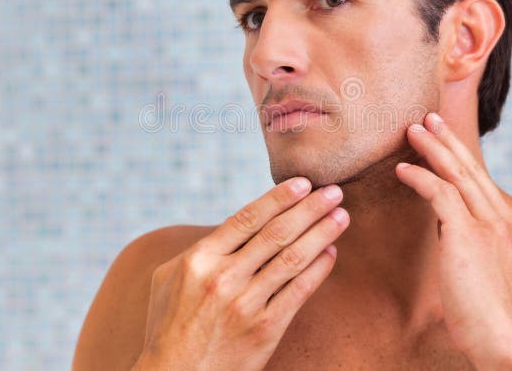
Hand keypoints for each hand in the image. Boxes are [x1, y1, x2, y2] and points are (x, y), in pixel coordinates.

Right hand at [133, 178, 348, 370]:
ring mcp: (246, 304)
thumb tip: (240, 225)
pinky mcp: (265, 329)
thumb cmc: (170, 323)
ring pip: (292, 258)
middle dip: (310, 208)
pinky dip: (319, 269)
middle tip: (334, 190)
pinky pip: (299, 291)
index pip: (248, 218)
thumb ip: (203, 248)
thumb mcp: (170, 278)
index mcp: (200, 259)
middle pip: (276, 233)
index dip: (279, 197)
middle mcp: (223, 278)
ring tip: (341, 216)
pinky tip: (331, 252)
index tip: (303, 182)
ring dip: (321, 233)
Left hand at [395, 112, 511, 370]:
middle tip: (430, 119)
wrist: (507, 345)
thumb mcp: (490, 279)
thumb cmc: (492, 324)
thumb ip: (476, 250)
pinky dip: (420, 177)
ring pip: (459, 174)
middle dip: (450, 142)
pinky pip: (441, 193)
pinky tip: (403, 170)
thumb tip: (450, 233)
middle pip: (474, 172)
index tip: (446, 144)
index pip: (484, 187)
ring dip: (434, 149)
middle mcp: (508, 223)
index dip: (463, 162)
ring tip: (413, 131)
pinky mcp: (469, 235)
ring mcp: (492, 227)